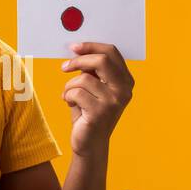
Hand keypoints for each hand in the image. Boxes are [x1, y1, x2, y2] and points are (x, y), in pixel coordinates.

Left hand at [59, 41, 133, 156]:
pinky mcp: (100, 112)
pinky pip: (76, 93)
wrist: (90, 143)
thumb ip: (91, 70)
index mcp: (126, 80)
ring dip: (69, 85)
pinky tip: (69, 104)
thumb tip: (78, 50)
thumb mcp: (93, 87)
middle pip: (102, 60)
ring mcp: (113, 102)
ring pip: (84, 78)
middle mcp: (124, 90)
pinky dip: (67, 96)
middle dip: (79, 60)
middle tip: (64, 67)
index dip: (91, 46)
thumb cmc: (89, 112)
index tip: (74, 47)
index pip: (112, 53)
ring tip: (68, 95)